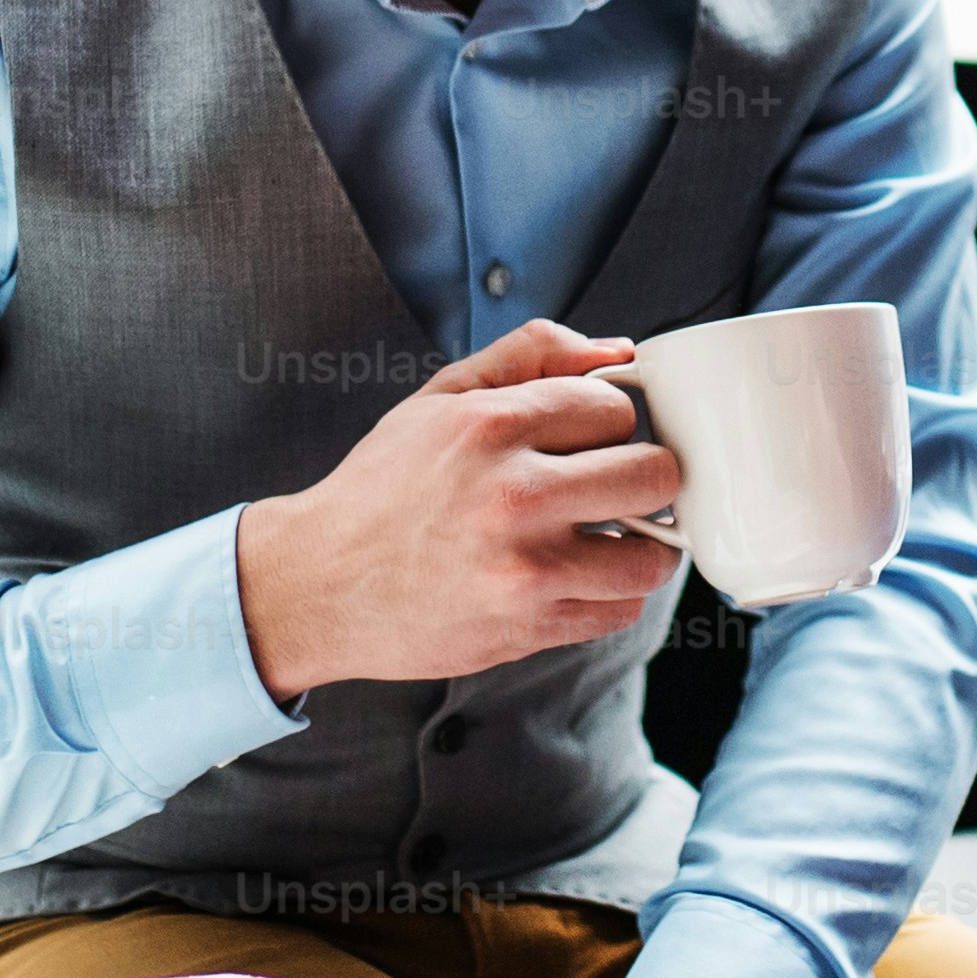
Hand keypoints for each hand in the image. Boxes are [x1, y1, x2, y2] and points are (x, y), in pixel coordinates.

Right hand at [235, 320, 684, 701]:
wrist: (321, 584)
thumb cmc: (384, 489)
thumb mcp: (440, 397)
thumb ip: (530, 355)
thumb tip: (618, 350)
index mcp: (493, 425)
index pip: (617, 408)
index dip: (610, 424)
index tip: (591, 442)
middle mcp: (514, 494)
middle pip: (655, 475)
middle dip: (646, 478)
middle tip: (619, 487)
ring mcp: (525, 568)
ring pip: (652, 555)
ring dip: (641, 546)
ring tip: (608, 538)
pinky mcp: (528, 627)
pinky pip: (620, 612)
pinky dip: (610, 596)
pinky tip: (576, 579)